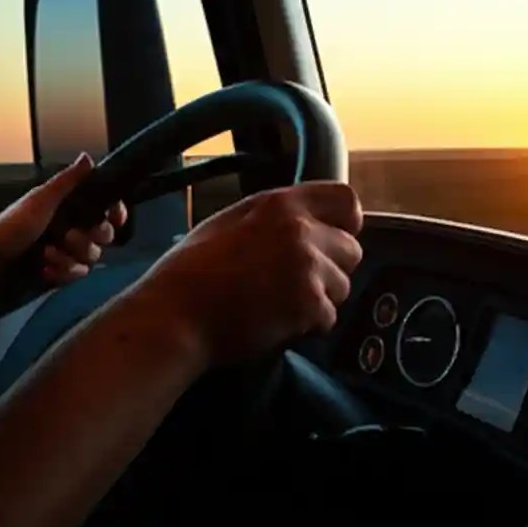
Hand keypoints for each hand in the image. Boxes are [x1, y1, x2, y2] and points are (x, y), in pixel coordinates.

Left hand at [0, 152, 128, 285]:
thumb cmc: (10, 228)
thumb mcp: (40, 201)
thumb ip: (67, 182)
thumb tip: (88, 157)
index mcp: (65, 208)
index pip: (103, 208)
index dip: (114, 212)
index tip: (114, 216)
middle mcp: (69, 228)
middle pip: (103, 235)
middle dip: (90, 237)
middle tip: (70, 236)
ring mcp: (65, 254)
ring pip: (91, 258)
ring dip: (71, 257)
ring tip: (47, 255)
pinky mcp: (59, 275)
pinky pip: (76, 275)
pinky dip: (61, 272)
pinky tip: (43, 271)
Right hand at [132, 181, 363, 367]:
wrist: (176, 313)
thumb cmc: (194, 272)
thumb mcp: (233, 221)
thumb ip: (276, 217)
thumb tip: (308, 221)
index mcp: (281, 203)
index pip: (346, 200)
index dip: (344, 224)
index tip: (332, 239)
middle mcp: (300, 230)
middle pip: (351, 249)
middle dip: (331, 268)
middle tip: (296, 282)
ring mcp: (307, 267)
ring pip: (342, 286)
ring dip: (319, 299)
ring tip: (279, 303)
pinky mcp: (308, 304)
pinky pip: (328, 317)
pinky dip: (307, 326)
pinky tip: (276, 321)